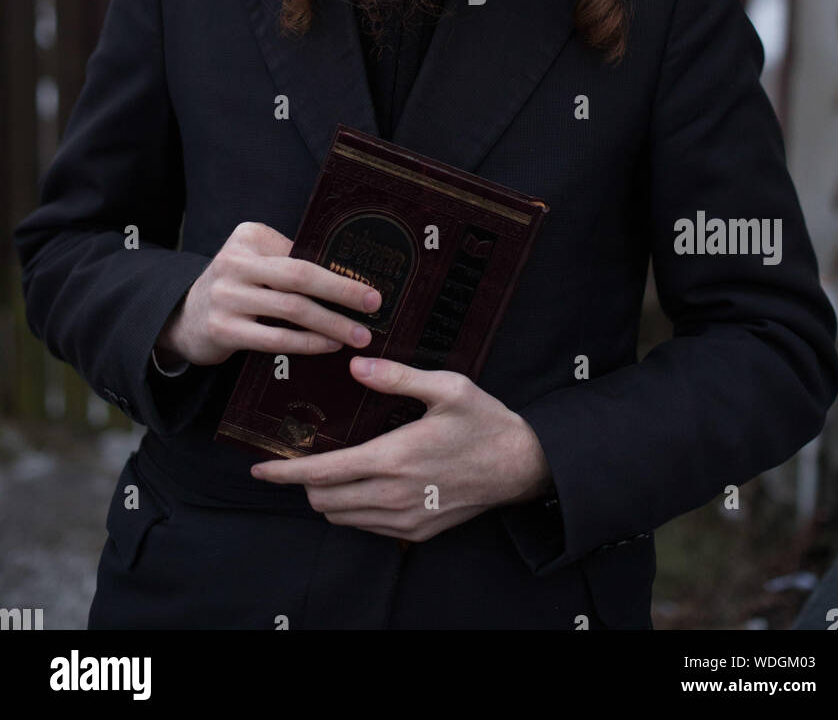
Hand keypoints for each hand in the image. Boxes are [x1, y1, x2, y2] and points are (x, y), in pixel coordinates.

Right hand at [154, 221, 381, 365]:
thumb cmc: (238, 288)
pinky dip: (308, 343)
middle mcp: (235, 261)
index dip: (339, 270)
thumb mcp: (257, 263)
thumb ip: (290, 263)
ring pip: (292, 309)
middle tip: (373, 303)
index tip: (369, 283)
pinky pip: (276, 338)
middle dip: (342, 291)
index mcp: (249, 236)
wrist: (184, 318)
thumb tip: (349, 277)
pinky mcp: (222, 329)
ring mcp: (226, 296)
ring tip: (358, 335)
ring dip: (332, 323)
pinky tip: (329, 346)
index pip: (303, 252)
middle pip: (300, 275)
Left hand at [249, 357, 553, 541]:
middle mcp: (393, 495)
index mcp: (393, 458)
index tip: (258, 470)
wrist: (521, 466)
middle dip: (304, 482)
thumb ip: (397, 377)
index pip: (322, 473)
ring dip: (328, 498)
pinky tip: (363, 486)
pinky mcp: (417, 531)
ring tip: (329, 470)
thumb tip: (356, 365)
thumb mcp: (447, 387)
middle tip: (300, 459)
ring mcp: (405, 518)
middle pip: (324, 501)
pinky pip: (368, 528)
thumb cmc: (483, 422)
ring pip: (343, 518)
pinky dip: (354, 511)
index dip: (284, 473)